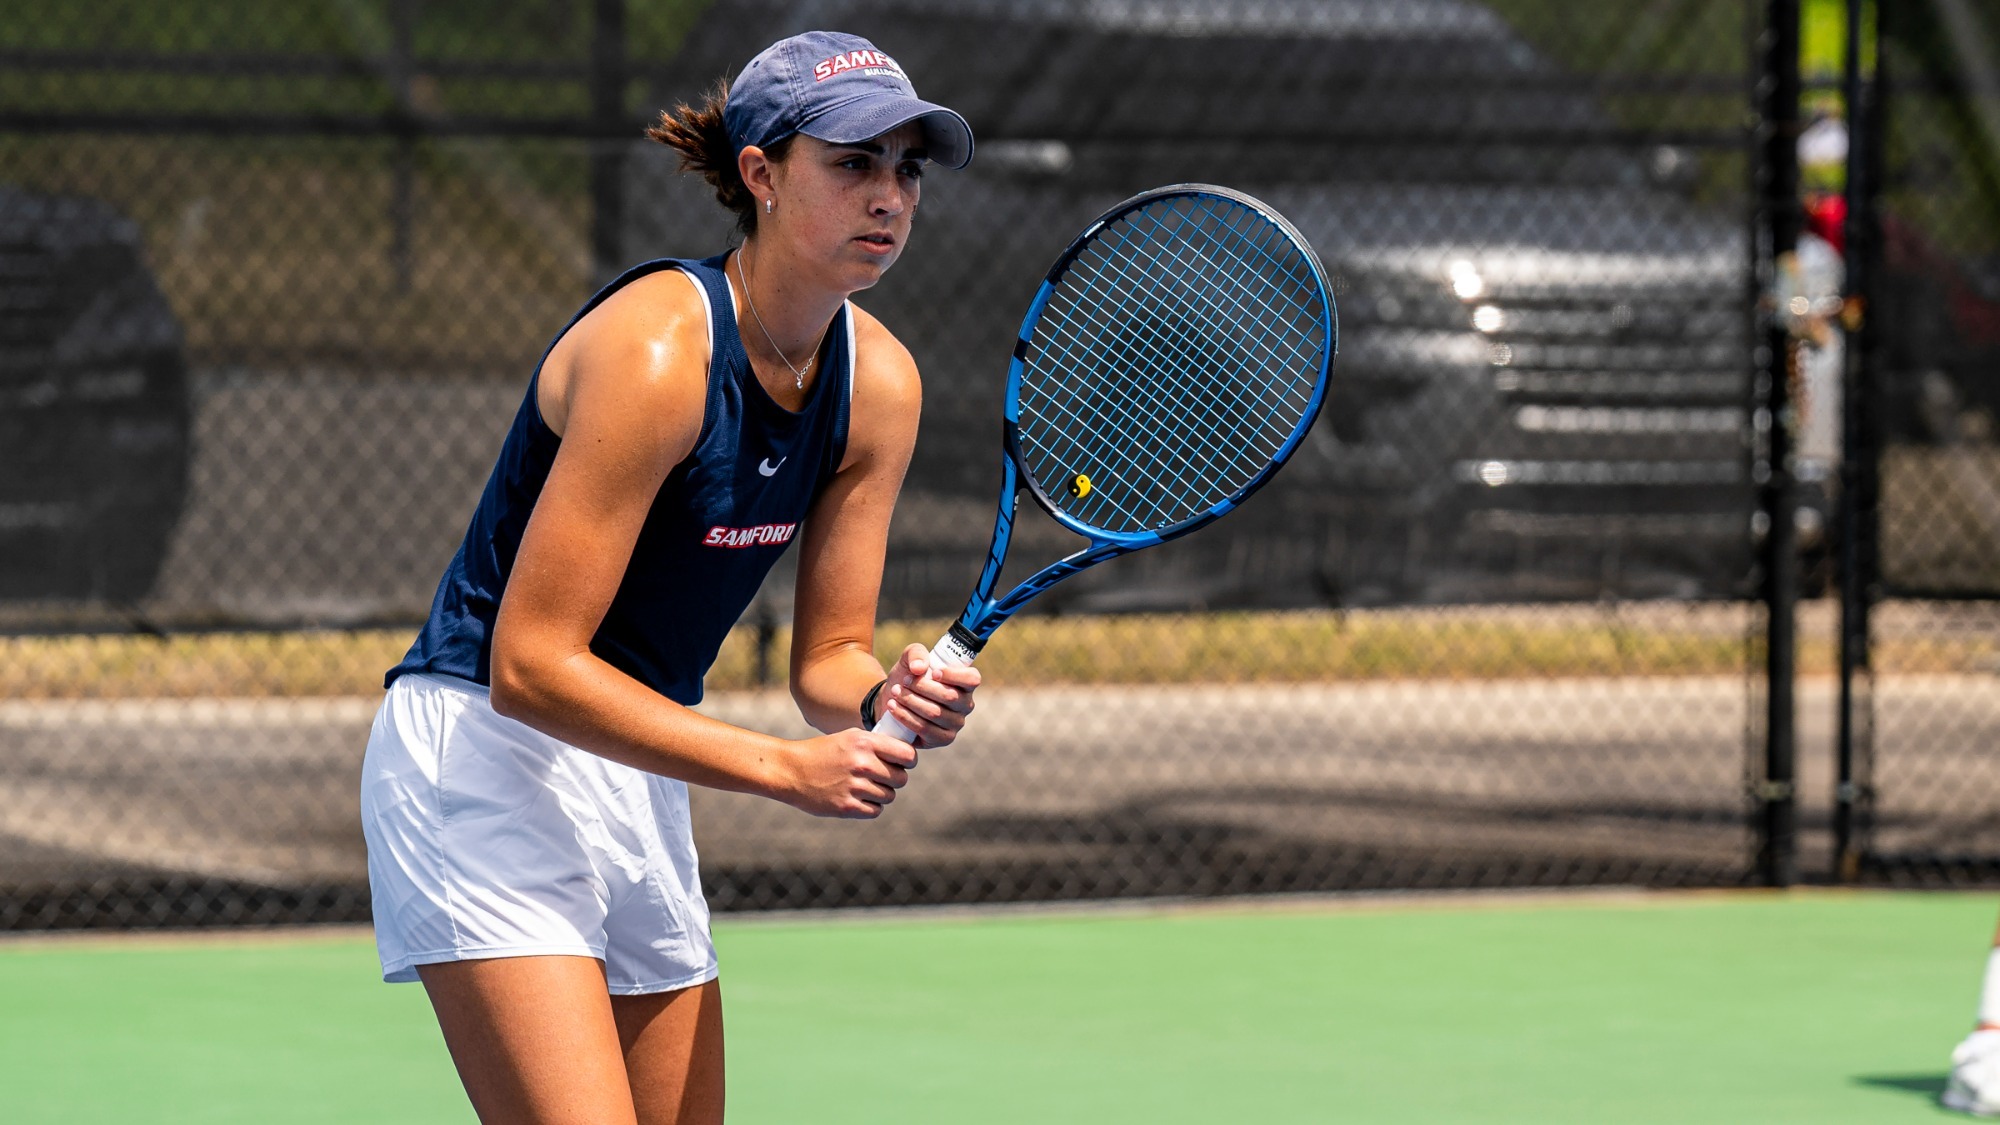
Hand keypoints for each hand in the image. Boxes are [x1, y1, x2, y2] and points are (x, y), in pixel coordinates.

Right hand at [772, 729, 917, 818]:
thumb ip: (877, 744)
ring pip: (889, 796)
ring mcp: (854, 787)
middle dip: (894, 778)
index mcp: (864, 743)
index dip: (908, 760)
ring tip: (864, 786)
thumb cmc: (823, 752)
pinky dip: (870, 806)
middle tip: (880, 776)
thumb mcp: (849, 737)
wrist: (791, 770)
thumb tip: (906, 753)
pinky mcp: (847, 807)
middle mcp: (862, 764)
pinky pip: (875, 810)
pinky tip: (858, 797)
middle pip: (901, 778)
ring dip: (881, 793)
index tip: (903, 763)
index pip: (908, 755)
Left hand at [881, 643, 980, 747]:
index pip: (972, 679)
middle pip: (950, 697)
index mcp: (965, 683)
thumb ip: (916, 653)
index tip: (933, 672)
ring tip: (896, 692)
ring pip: (935, 713)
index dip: (954, 675)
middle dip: (923, 688)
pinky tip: (893, 707)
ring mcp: (956, 724)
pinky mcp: (942, 739)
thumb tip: (919, 668)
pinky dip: (906, 717)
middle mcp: (965, 705)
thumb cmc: (909, 676)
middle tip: (904, 681)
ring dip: (911, 701)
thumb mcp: (910, 658)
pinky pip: (925, 729)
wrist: (893, 698)